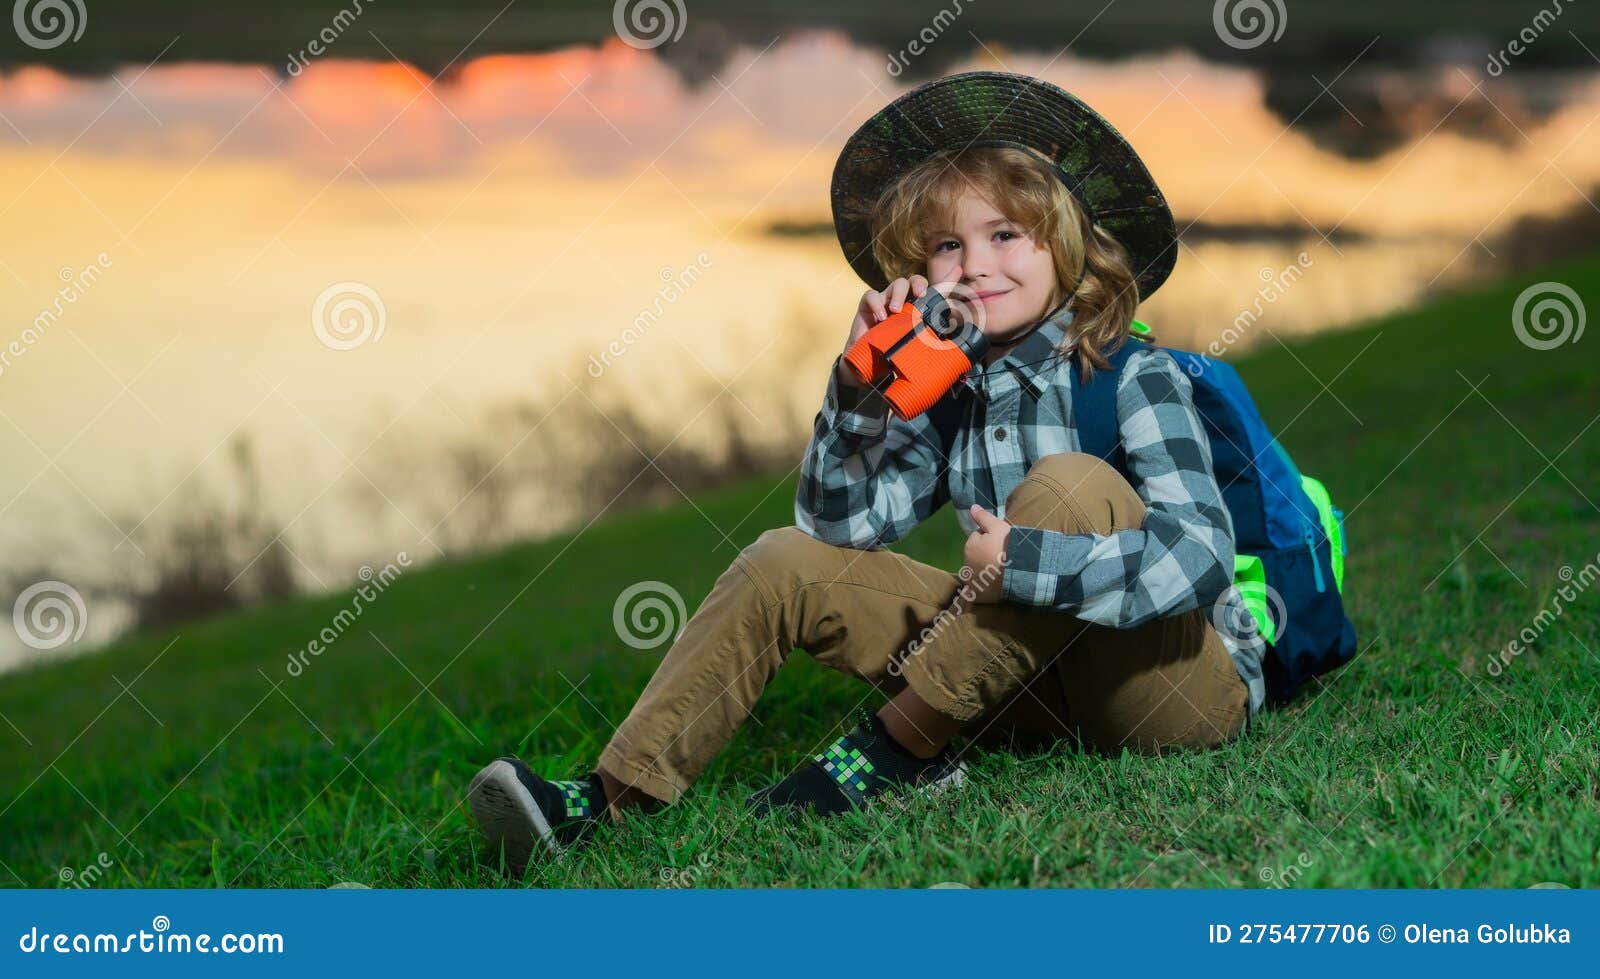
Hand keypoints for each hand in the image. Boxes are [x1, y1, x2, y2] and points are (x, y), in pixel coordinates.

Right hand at [841, 267, 964, 380]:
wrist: (870, 369)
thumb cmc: (894, 356)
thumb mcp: (915, 350)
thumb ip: (930, 347)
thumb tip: (955, 355)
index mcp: (918, 310)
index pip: (933, 292)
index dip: (946, 281)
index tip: (957, 272)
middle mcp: (904, 302)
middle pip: (913, 281)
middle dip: (918, 283)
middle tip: (920, 295)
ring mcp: (886, 302)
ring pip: (896, 284)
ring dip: (898, 294)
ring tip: (896, 311)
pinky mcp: (867, 306)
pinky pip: (871, 295)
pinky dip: (876, 303)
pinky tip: (880, 317)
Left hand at [962, 504, 1010, 602]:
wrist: (1019, 572)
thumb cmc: (1009, 546)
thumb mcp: (998, 526)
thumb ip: (983, 517)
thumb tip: (971, 507)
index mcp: (970, 545)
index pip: (977, 538)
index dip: (989, 538)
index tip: (1001, 542)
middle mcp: (966, 563)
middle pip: (975, 555)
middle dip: (984, 554)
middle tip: (1001, 556)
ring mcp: (972, 580)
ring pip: (975, 572)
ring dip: (982, 571)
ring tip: (999, 572)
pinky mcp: (978, 594)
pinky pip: (972, 593)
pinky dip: (973, 592)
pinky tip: (979, 592)